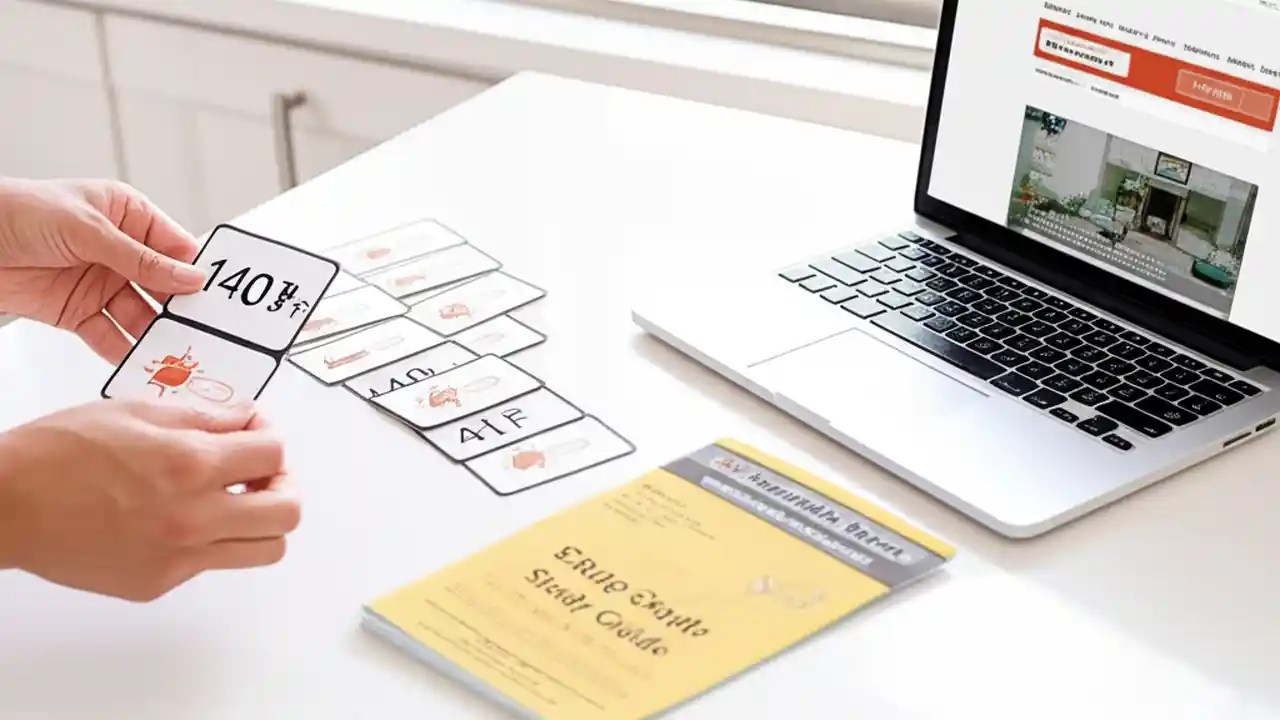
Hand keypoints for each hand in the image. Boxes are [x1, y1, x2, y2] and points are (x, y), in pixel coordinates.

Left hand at [0, 178, 205, 363]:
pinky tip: (138, 362)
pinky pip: (108, 335)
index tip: (214, 299)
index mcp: (129, 217)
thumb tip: (190, 277)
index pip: (176, 248)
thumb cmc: (19, 210)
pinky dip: (123, 351)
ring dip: (154, 335)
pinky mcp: (77, 312)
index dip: (194, 273)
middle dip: (179, 310)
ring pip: (139, 315)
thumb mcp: (88, 229)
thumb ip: (141, 259)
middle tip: (201, 333)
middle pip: (163, 287)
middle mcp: (120, 251)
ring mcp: (100, 283)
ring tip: (173, 354)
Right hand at [0, 400, 298, 601]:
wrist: (5, 506)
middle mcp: (193, 516)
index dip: (269, 439)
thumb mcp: (136, 412)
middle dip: (283, 485)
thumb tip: (247, 421)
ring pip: (266, 550)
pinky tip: (180, 519)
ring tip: (235, 501)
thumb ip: (204, 418)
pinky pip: (213, 565)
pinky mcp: (159, 582)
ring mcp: (178, 556)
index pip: (275, 454)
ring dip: (261, 521)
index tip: (255, 435)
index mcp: (190, 464)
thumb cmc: (58, 452)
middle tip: (261, 474)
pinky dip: (211, 541)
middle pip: (288, 512)